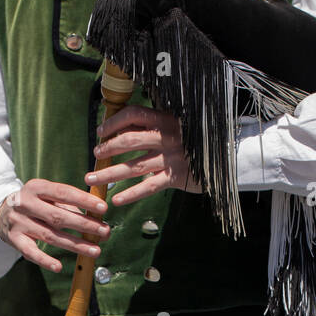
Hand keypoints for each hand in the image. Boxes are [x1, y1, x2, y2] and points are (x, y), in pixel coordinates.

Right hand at [0, 179, 109, 272]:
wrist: (1, 213)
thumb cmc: (34, 204)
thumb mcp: (47, 197)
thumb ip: (69, 205)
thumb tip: (97, 216)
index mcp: (36, 187)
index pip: (63, 193)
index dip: (84, 201)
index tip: (103, 208)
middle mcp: (25, 203)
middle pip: (58, 216)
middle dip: (84, 225)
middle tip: (104, 231)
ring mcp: (19, 222)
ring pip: (50, 236)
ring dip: (75, 245)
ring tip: (95, 250)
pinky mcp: (14, 239)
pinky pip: (31, 253)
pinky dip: (45, 260)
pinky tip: (59, 267)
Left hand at [84, 106, 201, 204]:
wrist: (223, 159)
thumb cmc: (193, 142)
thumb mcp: (175, 127)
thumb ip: (152, 127)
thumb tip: (120, 129)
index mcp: (165, 119)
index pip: (134, 114)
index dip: (114, 121)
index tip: (100, 131)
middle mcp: (167, 137)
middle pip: (130, 140)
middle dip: (108, 147)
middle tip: (95, 154)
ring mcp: (171, 158)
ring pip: (134, 166)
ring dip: (110, 173)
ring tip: (92, 179)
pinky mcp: (175, 178)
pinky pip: (148, 187)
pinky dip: (131, 194)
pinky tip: (116, 200)